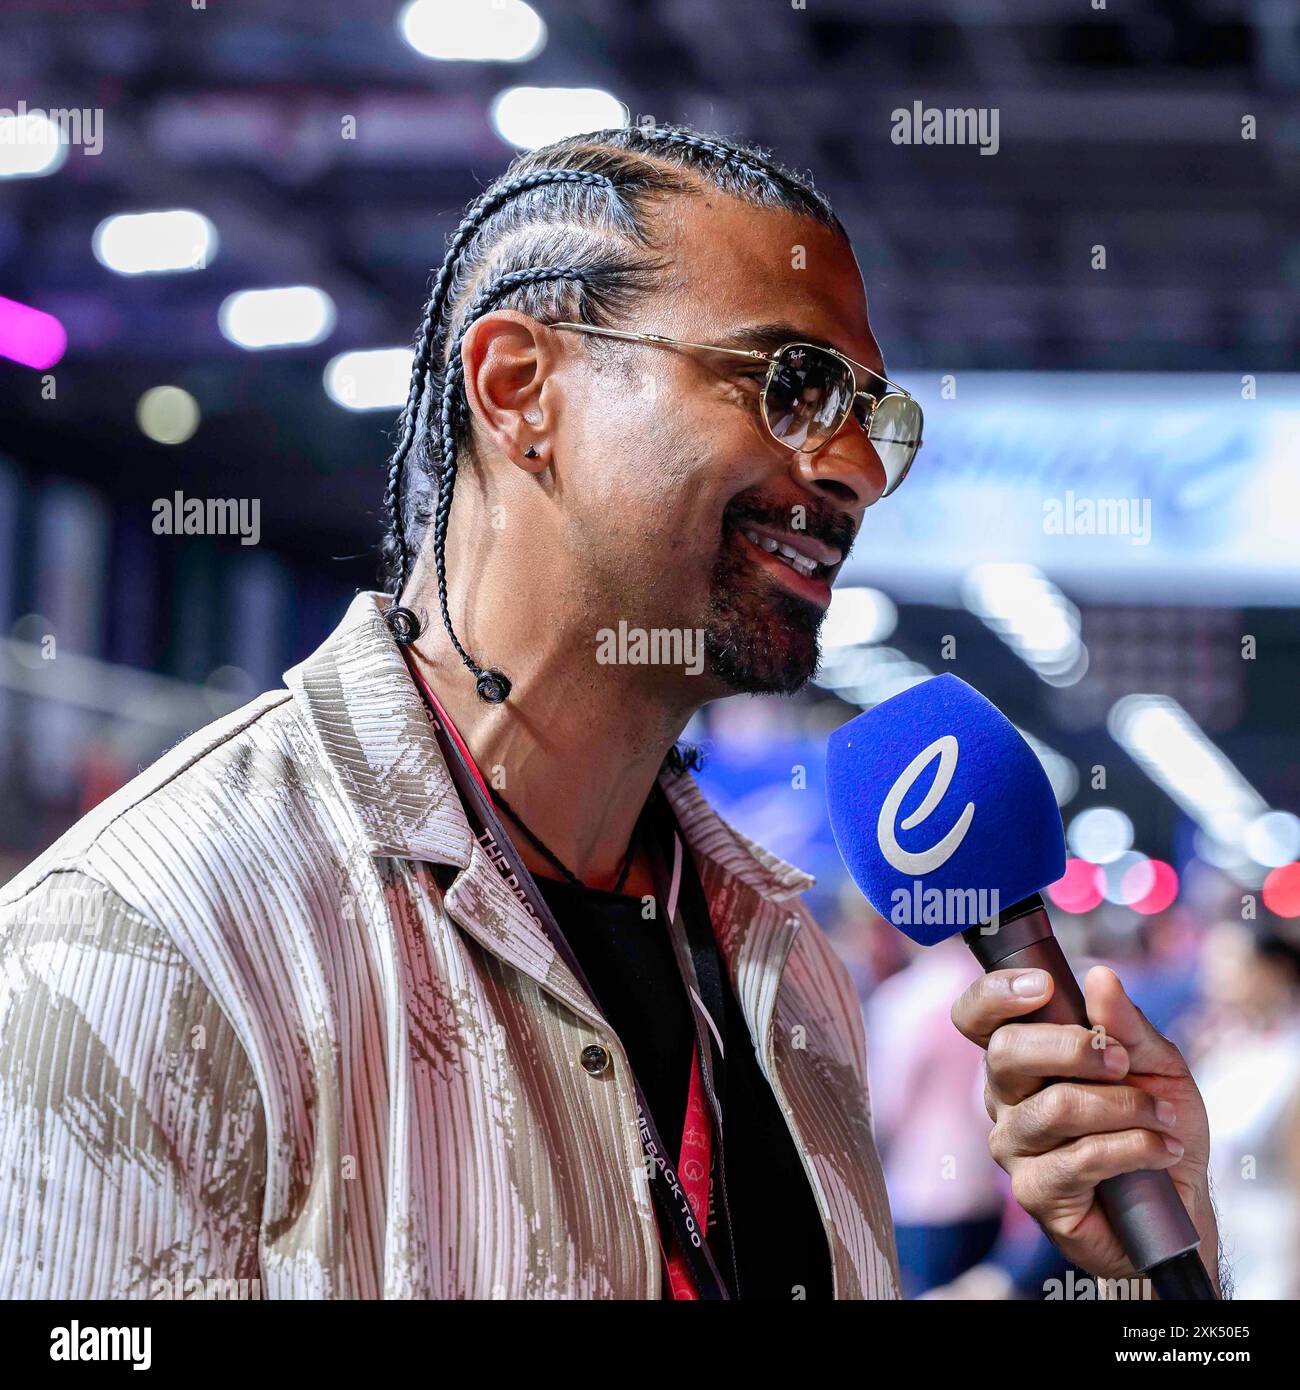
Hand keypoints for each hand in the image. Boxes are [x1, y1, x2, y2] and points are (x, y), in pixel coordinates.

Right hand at [951, 964, 1219, 1291]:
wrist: (1183, 1203)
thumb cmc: (1158, 1124)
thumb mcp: (1156, 1063)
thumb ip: (1126, 1024)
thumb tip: (1100, 977)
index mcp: (1023, 1057)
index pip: (975, 1017)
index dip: (994, 995)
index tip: (1043, 987)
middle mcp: (1005, 1097)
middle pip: (1006, 1052)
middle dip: (1075, 1048)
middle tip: (1124, 1063)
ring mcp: (1013, 1146)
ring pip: (1055, 1107)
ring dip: (1124, 1107)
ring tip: (1161, 1118)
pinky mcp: (1034, 1192)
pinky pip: (1080, 1158)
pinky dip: (1134, 1147)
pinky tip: (1161, 1150)